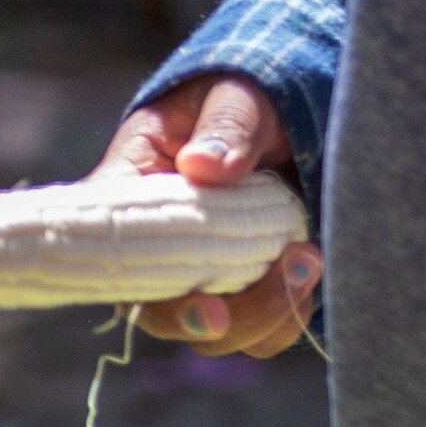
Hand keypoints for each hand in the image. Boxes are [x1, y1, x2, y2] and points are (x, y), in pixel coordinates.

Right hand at [99, 75, 320, 356]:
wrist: (286, 113)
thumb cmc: (244, 96)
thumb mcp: (236, 96)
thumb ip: (225, 126)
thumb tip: (203, 165)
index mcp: (132, 187)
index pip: (112, 246)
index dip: (144, 288)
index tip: (208, 305)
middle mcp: (156, 243)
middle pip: (161, 311)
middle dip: (218, 318)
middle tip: (278, 280)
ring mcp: (200, 273)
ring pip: (216, 330)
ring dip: (266, 314)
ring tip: (310, 257)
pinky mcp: (243, 290)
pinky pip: (258, 330)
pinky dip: (288, 313)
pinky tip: (313, 266)